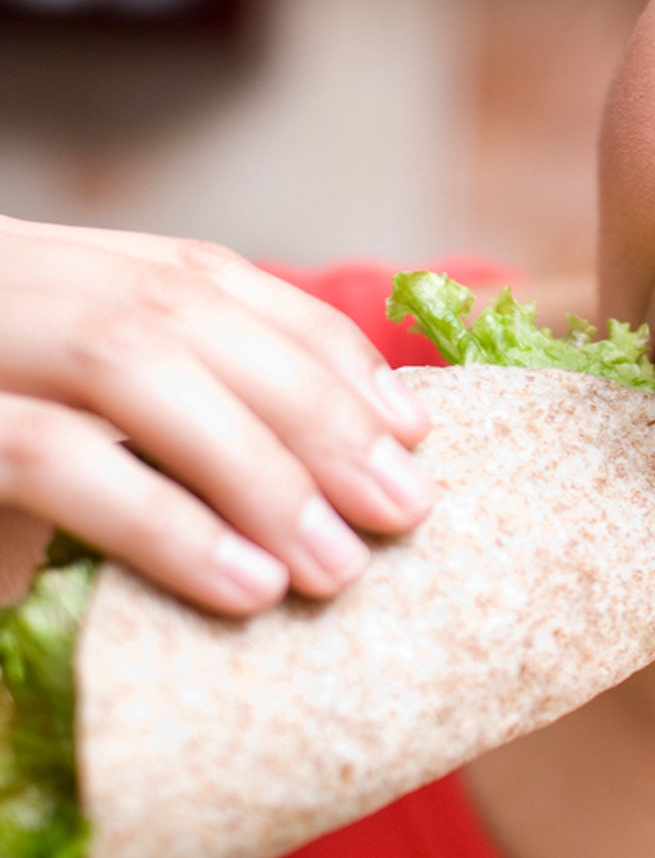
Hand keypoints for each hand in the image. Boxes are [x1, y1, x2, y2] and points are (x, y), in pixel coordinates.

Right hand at [0, 216, 434, 614]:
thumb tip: (337, 477)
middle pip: (184, 314)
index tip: (411, 427)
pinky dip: (167, 524)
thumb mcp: (63, 431)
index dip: (320, 346)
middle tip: (404, 511)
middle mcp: (1, 283)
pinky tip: (246, 586)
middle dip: (315, 412)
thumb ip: (166, 430)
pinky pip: (51, 458)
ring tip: (337, 567)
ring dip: (259, 471)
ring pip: (130, 366)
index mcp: (36, 271)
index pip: (201, 278)